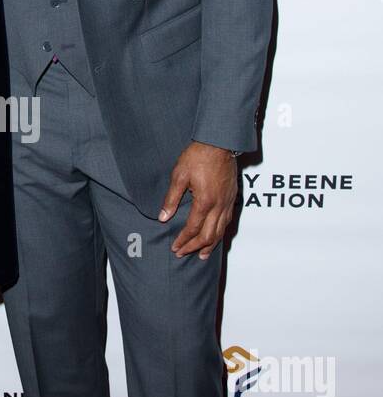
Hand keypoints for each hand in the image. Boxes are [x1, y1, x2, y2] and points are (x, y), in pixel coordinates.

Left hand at [158, 142, 237, 259]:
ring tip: (202, 255)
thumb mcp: (179, 176)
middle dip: (194, 247)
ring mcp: (227, 202)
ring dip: (210, 245)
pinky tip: (216, 236)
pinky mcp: (232, 197)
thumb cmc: (198, 156)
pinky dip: (221, 233)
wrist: (219, 142)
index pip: (193, 229)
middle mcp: (219, 205)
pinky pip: (228, 221)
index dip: (183, 241)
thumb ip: (171, 199)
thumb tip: (163, 217)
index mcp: (205, 201)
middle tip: (183, 253)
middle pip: (208, 235)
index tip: (175, 247)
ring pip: (221, 231)